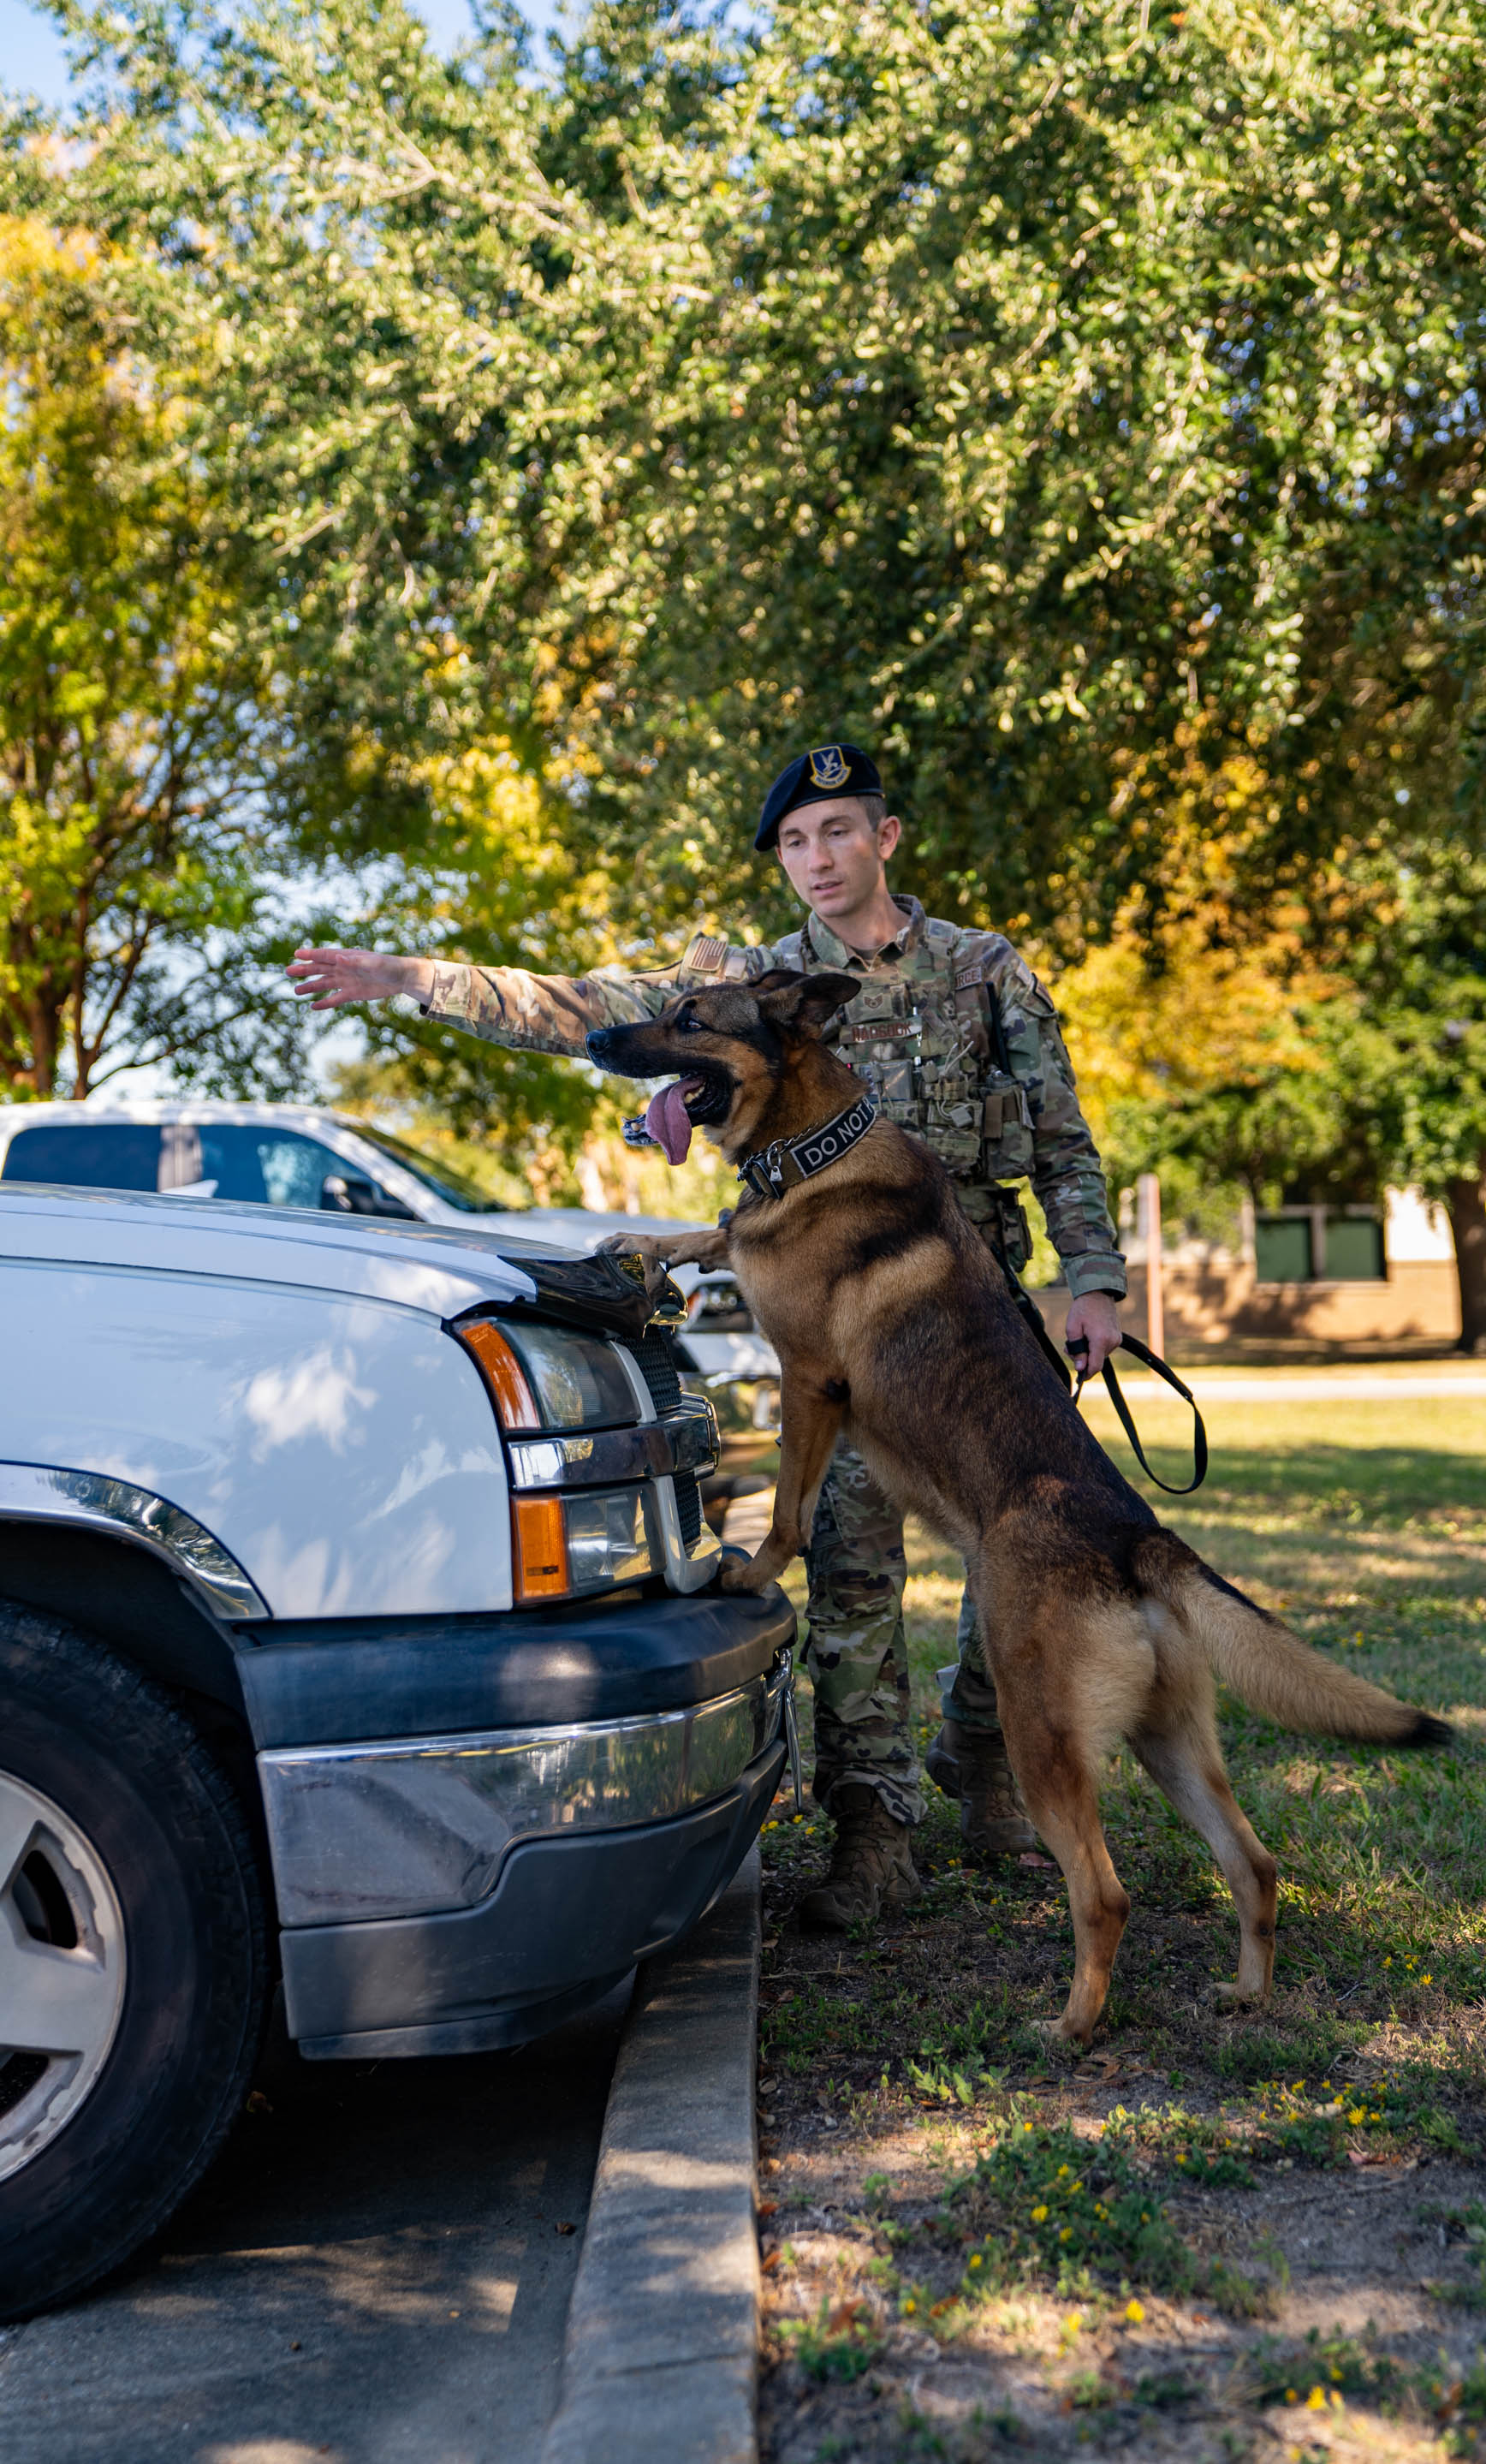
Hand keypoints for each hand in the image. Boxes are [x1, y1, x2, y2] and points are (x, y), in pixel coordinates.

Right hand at [284, 946, 434, 1009]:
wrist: (402, 978)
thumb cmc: (389, 966)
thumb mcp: (373, 963)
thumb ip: (354, 961)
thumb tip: (338, 957)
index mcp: (347, 957)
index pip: (325, 955)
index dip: (311, 954)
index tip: (296, 954)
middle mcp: (344, 968)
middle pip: (320, 969)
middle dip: (304, 970)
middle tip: (288, 972)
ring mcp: (347, 981)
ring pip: (324, 984)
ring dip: (311, 987)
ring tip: (296, 991)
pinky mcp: (353, 993)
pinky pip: (335, 999)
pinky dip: (325, 1002)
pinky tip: (313, 1006)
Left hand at [1065, 1291, 1121, 1377]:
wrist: (1097, 1294)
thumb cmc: (1082, 1309)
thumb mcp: (1073, 1328)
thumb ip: (1076, 1350)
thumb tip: (1080, 1368)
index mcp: (1101, 1340)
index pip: (1095, 1366)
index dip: (1086, 1374)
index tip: (1079, 1377)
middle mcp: (1112, 1341)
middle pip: (1096, 1361)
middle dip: (1082, 1358)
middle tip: (1069, 1347)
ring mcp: (1116, 1340)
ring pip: (1100, 1355)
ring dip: (1088, 1352)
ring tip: (1079, 1337)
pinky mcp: (1118, 1338)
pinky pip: (1104, 1349)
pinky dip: (1095, 1347)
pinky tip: (1088, 1336)